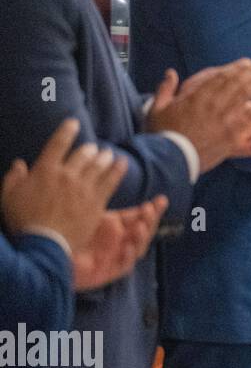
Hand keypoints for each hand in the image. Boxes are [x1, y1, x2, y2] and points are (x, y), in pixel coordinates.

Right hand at [1, 119, 125, 251]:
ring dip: (104, 157)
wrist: (45, 244)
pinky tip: (122, 164)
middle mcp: (67, 175)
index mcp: (45, 170)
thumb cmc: (23, 221)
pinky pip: (111, 182)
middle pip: (83, 154)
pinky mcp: (97, 202)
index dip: (66, 131)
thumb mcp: (8, 197)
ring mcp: (84, 188)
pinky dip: (117, 171)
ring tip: (108, 153)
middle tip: (92, 148)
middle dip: (89, 149)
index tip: (73, 123)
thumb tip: (19, 164)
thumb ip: (13, 178)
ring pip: (99, 166)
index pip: (58, 144)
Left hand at [71, 195, 167, 291]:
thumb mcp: (96, 218)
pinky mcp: (107, 272)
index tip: (161, 200)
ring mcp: (115, 257)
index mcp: (118, 229)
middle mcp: (120, 243)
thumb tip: (137, 199)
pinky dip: (128, 256)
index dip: (152, 211)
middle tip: (150, 210)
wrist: (50, 254)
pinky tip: (127, 246)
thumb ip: (116, 212)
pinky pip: (124, 266)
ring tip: (141, 226)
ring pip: (138, 249)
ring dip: (142, 237)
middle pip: (143, 233)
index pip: (141, 219)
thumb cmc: (69, 234)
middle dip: (150, 221)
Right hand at [147, 59, 250, 172]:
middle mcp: (212, 105)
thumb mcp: (157, 109)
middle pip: (237, 84)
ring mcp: (223, 120)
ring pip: (245, 97)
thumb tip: (170, 72)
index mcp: (196, 97)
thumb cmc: (163, 135)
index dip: (235, 68)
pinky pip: (249, 117)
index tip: (247, 62)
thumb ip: (165, 89)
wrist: (171, 160)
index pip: (220, 78)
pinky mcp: (231, 135)